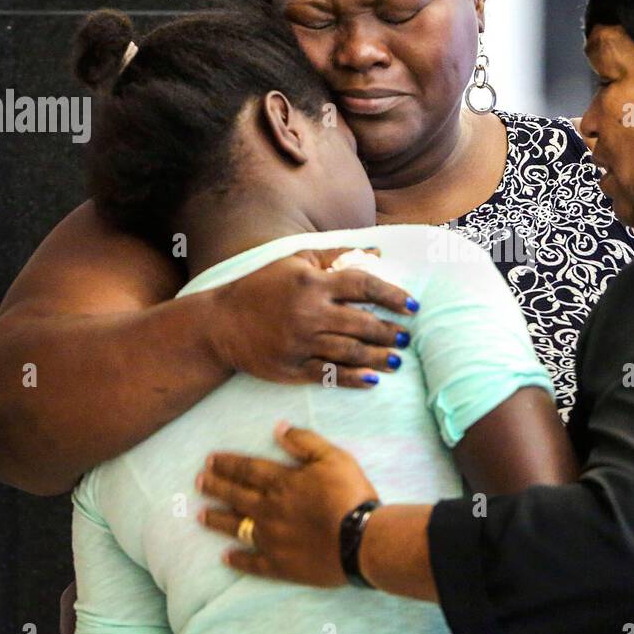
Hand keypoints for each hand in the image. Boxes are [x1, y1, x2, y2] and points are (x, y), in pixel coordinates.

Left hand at [196, 422, 378, 586]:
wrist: (361, 540)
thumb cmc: (351, 495)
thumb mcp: (334, 458)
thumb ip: (305, 442)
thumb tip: (279, 428)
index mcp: (283, 482)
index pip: (248, 469)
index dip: (228, 463)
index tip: (210, 460)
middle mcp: (269, 509)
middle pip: (236, 495)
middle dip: (215, 486)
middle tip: (198, 482)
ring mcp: (272, 539)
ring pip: (236, 527)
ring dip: (217, 519)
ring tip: (200, 515)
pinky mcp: (279, 565)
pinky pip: (252, 563)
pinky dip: (237, 560)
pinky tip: (225, 558)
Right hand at [205, 247, 417, 389]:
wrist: (220, 322)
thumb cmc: (262, 286)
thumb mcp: (295, 262)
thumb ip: (337, 256)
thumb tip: (377, 253)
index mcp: (312, 284)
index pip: (363, 286)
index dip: (392, 295)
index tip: (413, 305)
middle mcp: (309, 313)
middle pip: (362, 323)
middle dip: (390, 331)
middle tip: (407, 336)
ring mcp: (300, 343)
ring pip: (350, 351)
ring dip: (379, 357)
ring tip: (398, 360)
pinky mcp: (292, 367)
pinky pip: (329, 374)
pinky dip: (353, 378)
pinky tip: (372, 380)